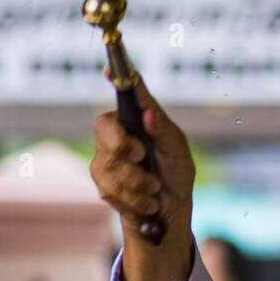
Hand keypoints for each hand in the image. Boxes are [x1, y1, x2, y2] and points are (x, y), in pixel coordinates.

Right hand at [89, 68, 194, 237]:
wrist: (171, 211)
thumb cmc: (175, 174)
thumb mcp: (177, 150)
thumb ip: (163, 130)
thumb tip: (148, 113)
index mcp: (135, 119)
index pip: (122, 95)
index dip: (116, 79)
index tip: (111, 70)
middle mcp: (115, 133)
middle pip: (105, 130)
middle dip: (124, 148)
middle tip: (142, 156)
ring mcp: (105, 158)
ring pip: (110, 165)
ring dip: (138, 182)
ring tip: (154, 187)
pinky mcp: (103, 183)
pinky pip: (112, 190)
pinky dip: (135, 200)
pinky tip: (147, 202)